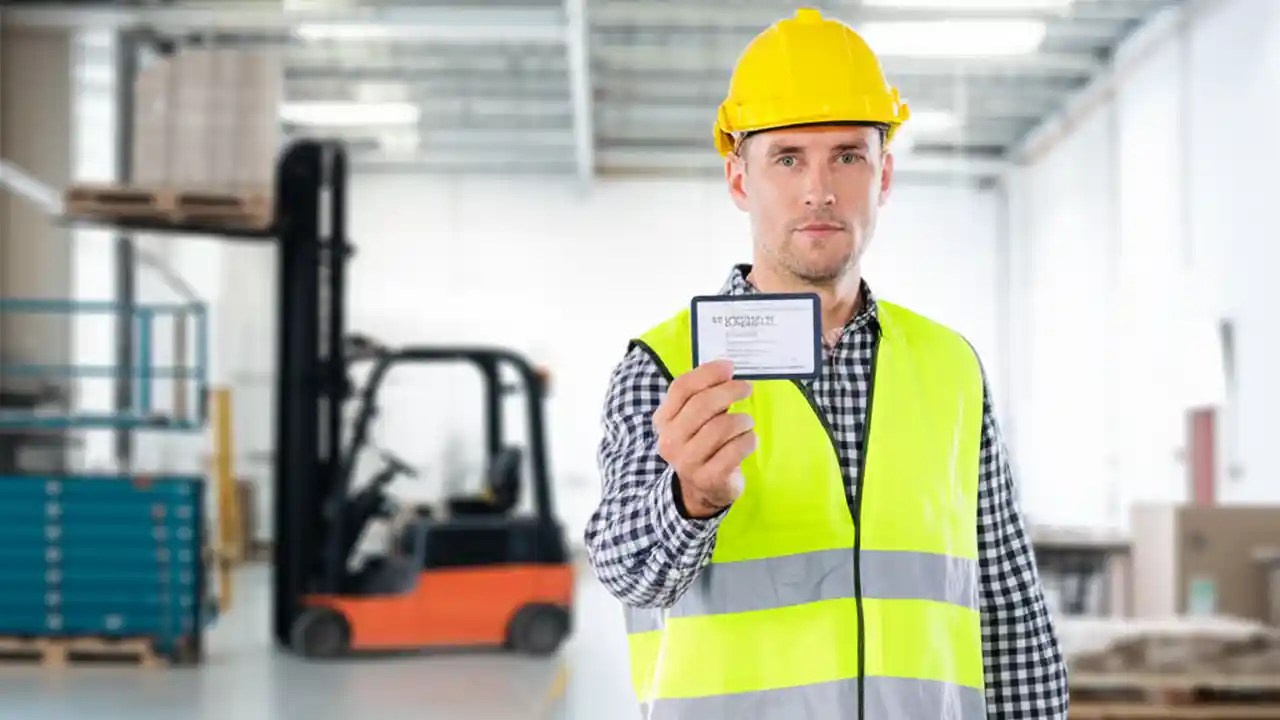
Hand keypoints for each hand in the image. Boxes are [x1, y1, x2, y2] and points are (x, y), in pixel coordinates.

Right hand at [652, 359, 756, 517]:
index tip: (729, 366)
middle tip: (746, 388)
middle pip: (702, 405)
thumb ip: (704, 395)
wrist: (700, 490)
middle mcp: (670, 441)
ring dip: (741, 420)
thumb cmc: (702, 444)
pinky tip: (748, 440)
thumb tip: (726, 369)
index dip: (707, 374)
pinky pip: (735, 450)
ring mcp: (688, 462)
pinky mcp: (709, 478)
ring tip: (746, 423)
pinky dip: (748, 441)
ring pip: (721, 428)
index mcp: (664, 420)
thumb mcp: (694, 420)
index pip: (681, 388)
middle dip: (729, 391)